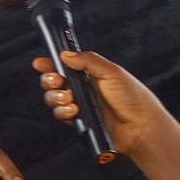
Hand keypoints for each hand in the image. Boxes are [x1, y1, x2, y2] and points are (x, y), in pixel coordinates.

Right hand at [33, 50, 167, 157]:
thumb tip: (65, 54)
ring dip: (56, 97)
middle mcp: (83, 89)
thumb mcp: (111, 72)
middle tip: (56, 81)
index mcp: (90, 73)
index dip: (50, 64)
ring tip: (69, 99)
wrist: (140, 126)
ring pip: (54, 99)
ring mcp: (80, 106)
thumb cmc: (132, 97)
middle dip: (49, 80)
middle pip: (54, 82)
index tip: (40, 63)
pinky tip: (73, 111)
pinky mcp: (79, 122)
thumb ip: (87, 61)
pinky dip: (63, 112)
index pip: (65, 65)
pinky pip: (61, 116)